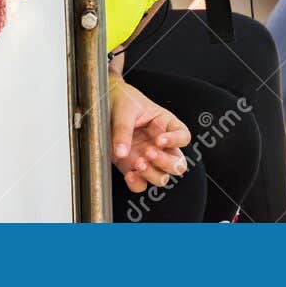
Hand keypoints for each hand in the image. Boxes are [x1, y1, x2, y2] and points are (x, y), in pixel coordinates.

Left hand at [109, 73, 190, 192]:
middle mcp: (159, 144)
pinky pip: (141, 185)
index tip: (160, 140)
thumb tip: (122, 152)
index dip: (176, 141)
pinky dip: (137, 184)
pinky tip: (130, 174)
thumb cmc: (119, 101)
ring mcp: (146, 158)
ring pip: (162, 177)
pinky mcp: (131, 167)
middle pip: (178, 163)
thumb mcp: (124, 109)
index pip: (183, 136)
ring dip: (153, 174)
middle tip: (149, 152)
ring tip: (138, 163)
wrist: (102, 105)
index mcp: (165, 124)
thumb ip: (123, 130)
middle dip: (166, 162)